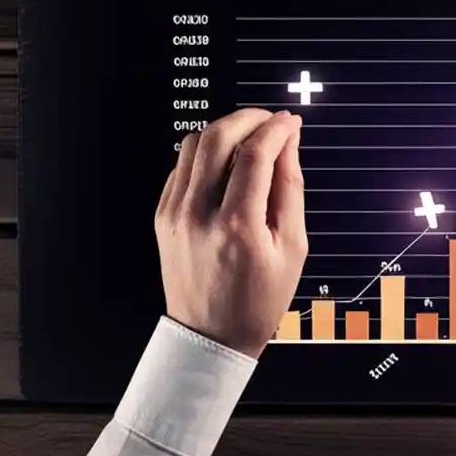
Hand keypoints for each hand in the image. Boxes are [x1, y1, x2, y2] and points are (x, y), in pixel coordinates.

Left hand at [154, 108, 307, 357]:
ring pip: (193, 144)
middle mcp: (198, 215)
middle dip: (248, 119)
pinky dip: (206, 154)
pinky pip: (181, 166)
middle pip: (217, 137)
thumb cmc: (258, 300)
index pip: (255, 154)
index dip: (276, 129)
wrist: (211, 336)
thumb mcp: (292, 247)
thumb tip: (289, 142)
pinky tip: (226, 165)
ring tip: (249, 140)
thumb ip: (290, 188)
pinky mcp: (163, 216)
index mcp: (237, 227)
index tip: (291, 123)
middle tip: (270, 122)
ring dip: (224, 131)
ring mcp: (174, 214)